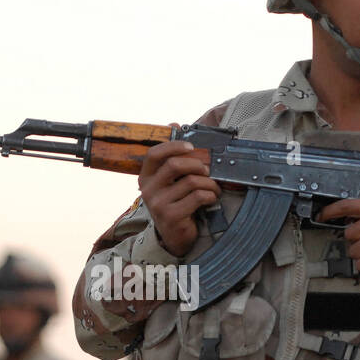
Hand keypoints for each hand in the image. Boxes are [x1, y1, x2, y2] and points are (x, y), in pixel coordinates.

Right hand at [138, 127, 221, 257]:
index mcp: (146, 177)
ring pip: (191, 182)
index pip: (154, 154)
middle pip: (174, 165)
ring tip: (214, 187)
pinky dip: (210, 195)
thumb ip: (172, 155)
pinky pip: (197, 197)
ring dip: (209, 183)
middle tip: (208, 171)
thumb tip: (173, 123)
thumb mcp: (170, 180)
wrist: (173, 237)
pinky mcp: (171, 216)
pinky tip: (211, 198)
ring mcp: (158, 204)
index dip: (173, 146)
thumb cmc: (175, 203)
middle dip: (197, 164)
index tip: (191, 147)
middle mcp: (148, 190)